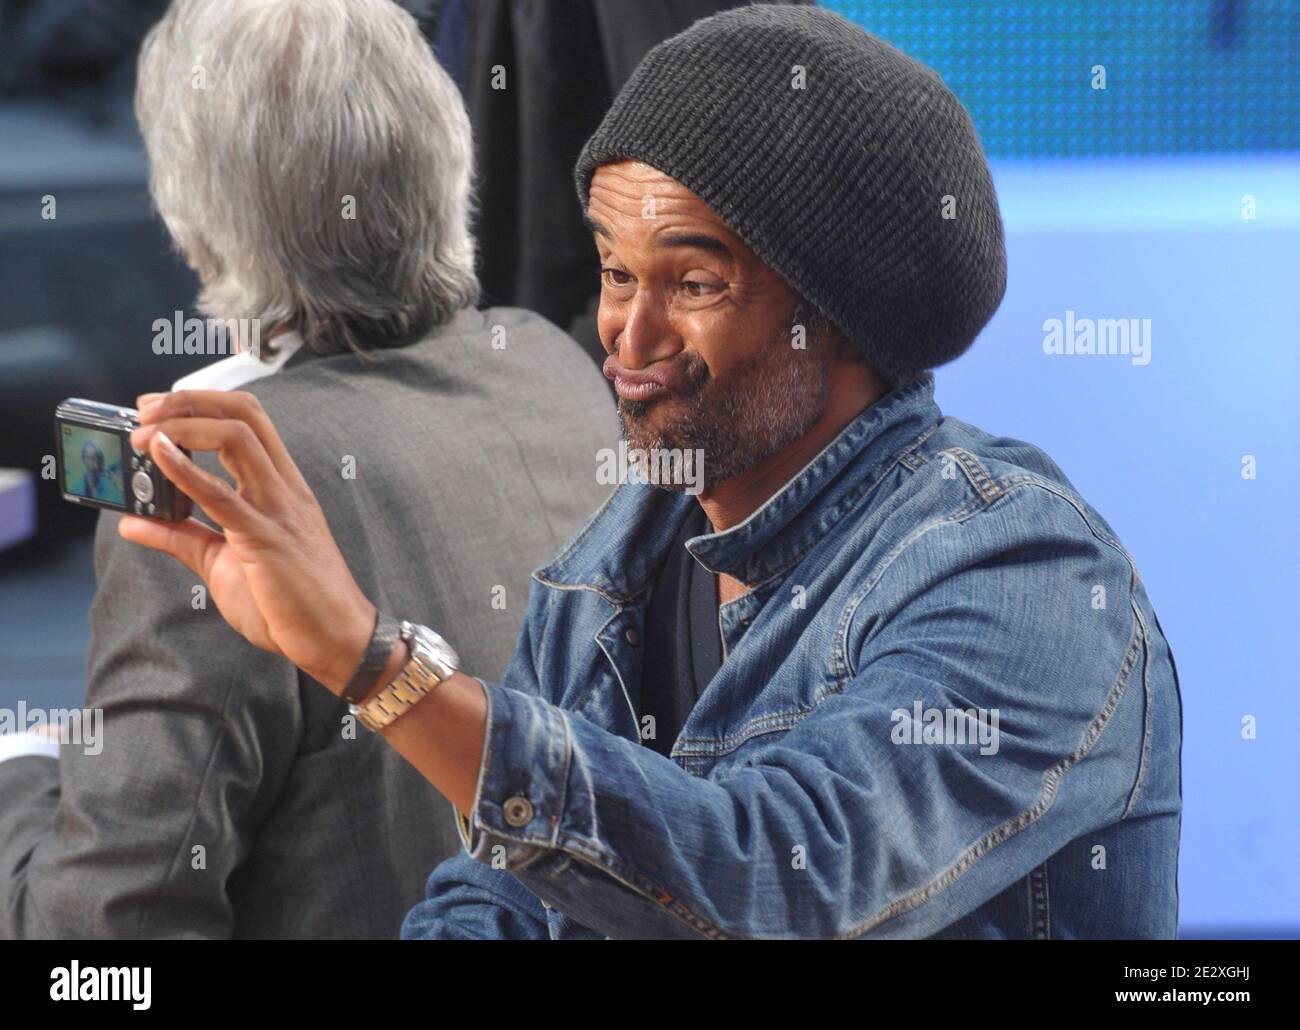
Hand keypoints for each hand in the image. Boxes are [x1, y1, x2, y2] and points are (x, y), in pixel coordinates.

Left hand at [118, 390, 375, 692]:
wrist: (334, 637)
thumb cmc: (292, 604)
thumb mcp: (223, 563)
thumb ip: (180, 538)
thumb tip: (131, 522)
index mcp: (280, 488)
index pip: (248, 421)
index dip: (202, 404)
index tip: (160, 409)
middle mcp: (283, 488)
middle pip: (244, 414)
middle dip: (190, 401)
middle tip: (146, 409)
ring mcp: (277, 509)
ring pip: (238, 437)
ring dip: (185, 424)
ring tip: (146, 432)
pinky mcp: (265, 538)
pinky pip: (223, 495)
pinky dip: (186, 469)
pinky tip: (158, 456)